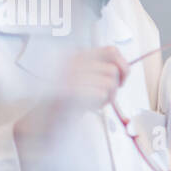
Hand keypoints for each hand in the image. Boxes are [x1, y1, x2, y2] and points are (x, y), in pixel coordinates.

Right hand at [13, 46, 128, 147]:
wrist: (45, 119)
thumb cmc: (69, 100)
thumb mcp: (84, 78)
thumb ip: (101, 69)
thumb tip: (125, 67)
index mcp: (77, 55)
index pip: (111, 50)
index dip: (123, 65)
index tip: (122, 79)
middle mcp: (73, 61)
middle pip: (113, 69)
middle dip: (115, 86)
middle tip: (107, 95)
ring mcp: (70, 75)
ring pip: (110, 83)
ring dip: (107, 97)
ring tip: (91, 102)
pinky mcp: (71, 90)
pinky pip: (101, 93)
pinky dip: (98, 103)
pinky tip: (86, 106)